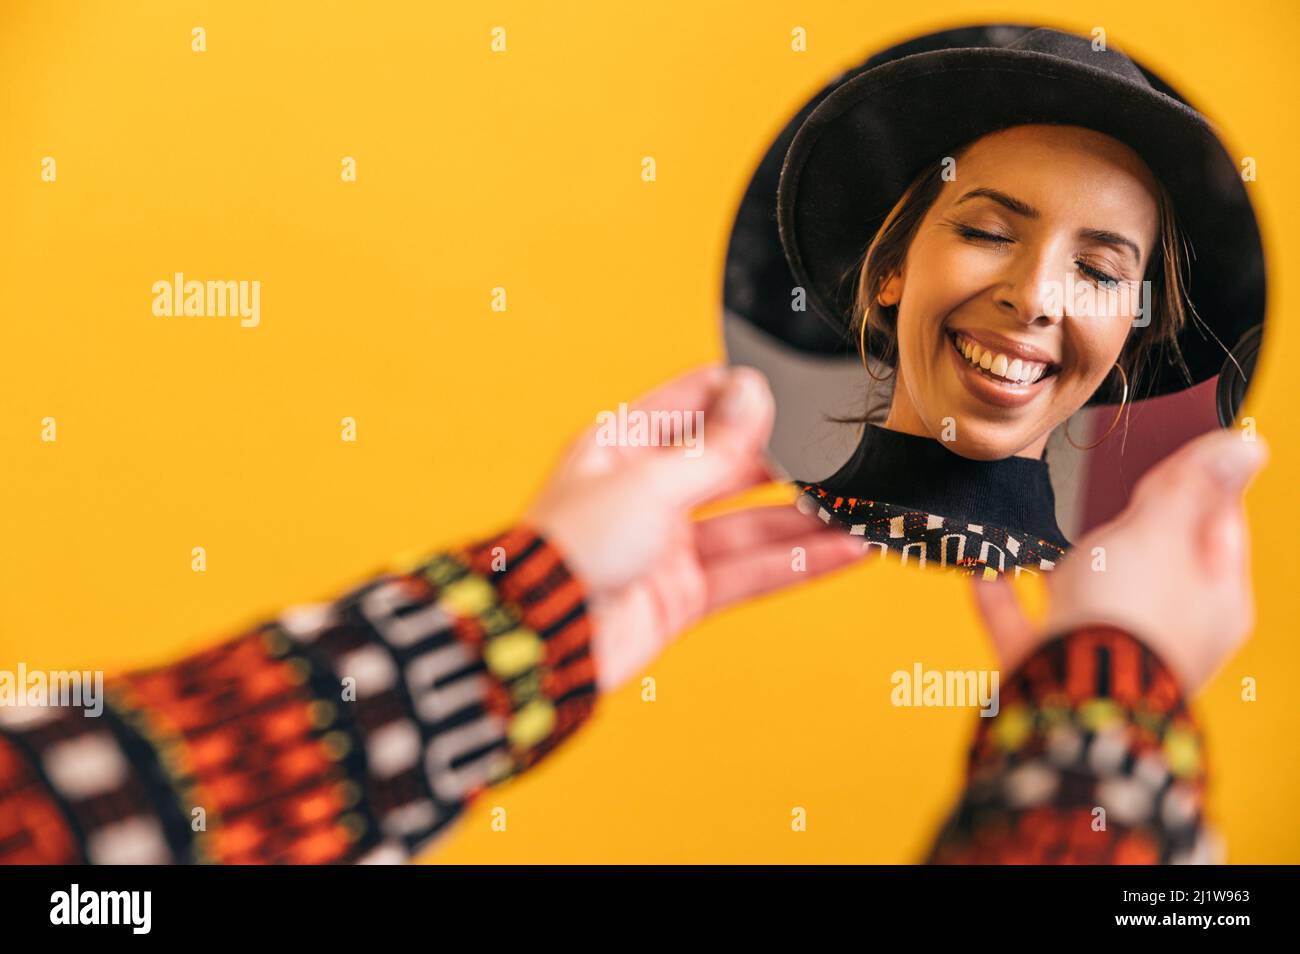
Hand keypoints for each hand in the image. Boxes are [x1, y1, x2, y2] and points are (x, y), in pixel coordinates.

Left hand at [524, 364, 867, 691]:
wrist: (545, 640)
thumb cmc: (572, 548)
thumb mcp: (649, 482)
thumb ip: (714, 446)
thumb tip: (755, 391)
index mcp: (623, 444)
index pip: (696, 401)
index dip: (747, 393)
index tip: (799, 387)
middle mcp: (647, 491)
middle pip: (733, 466)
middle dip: (789, 462)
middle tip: (843, 454)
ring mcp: (668, 545)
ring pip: (751, 525)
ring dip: (805, 518)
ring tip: (862, 507)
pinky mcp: (684, 594)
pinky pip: (751, 572)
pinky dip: (797, 563)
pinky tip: (844, 550)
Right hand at [974, 428, 1267, 692]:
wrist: (1066, 694)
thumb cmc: (1126, 618)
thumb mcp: (1162, 531)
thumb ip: (1191, 487)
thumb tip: (1245, 448)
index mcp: (1210, 602)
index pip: (1219, 527)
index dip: (1198, 483)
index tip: (1178, 452)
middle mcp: (1162, 632)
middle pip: (1153, 564)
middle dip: (1131, 529)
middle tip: (1119, 494)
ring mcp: (1104, 651)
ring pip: (1091, 597)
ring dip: (1070, 566)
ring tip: (1051, 533)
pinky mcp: (1048, 665)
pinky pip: (1023, 622)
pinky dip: (1004, 597)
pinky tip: (985, 570)